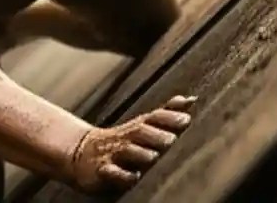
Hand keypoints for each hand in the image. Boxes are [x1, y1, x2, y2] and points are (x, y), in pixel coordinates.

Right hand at [67, 94, 196, 193]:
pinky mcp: (102, 170)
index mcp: (139, 127)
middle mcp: (126, 138)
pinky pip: (110, 172)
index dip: (168, 117)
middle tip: (171, 139)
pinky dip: (122, 175)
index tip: (186, 119)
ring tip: (153, 156)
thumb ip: (167, 114)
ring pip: (126, 151)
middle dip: (155, 135)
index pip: (154, 118)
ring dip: (139, 153)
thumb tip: (192, 99)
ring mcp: (113, 153)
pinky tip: (134, 176)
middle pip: (140, 131)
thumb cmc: (124, 141)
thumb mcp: (144, 126)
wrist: (84, 154)